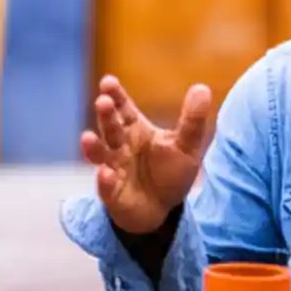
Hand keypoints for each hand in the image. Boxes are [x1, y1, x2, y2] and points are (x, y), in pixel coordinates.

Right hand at [80, 76, 213, 234]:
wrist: (162, 209)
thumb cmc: (169, 171)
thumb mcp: (186, 146)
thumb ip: (192, 120)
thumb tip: (202, 88)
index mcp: (135, 129)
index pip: (122, 108)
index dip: (115, 95)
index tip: (108, 81)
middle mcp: (119, 146)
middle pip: (110, 127)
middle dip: (105, 115)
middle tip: (102, 101)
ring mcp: (113, 169)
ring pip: (100, 155)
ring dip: (93, 146)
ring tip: (88, 137)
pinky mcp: (112, 194)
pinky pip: (106, 187)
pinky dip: (104, 181)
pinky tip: (105, 174)